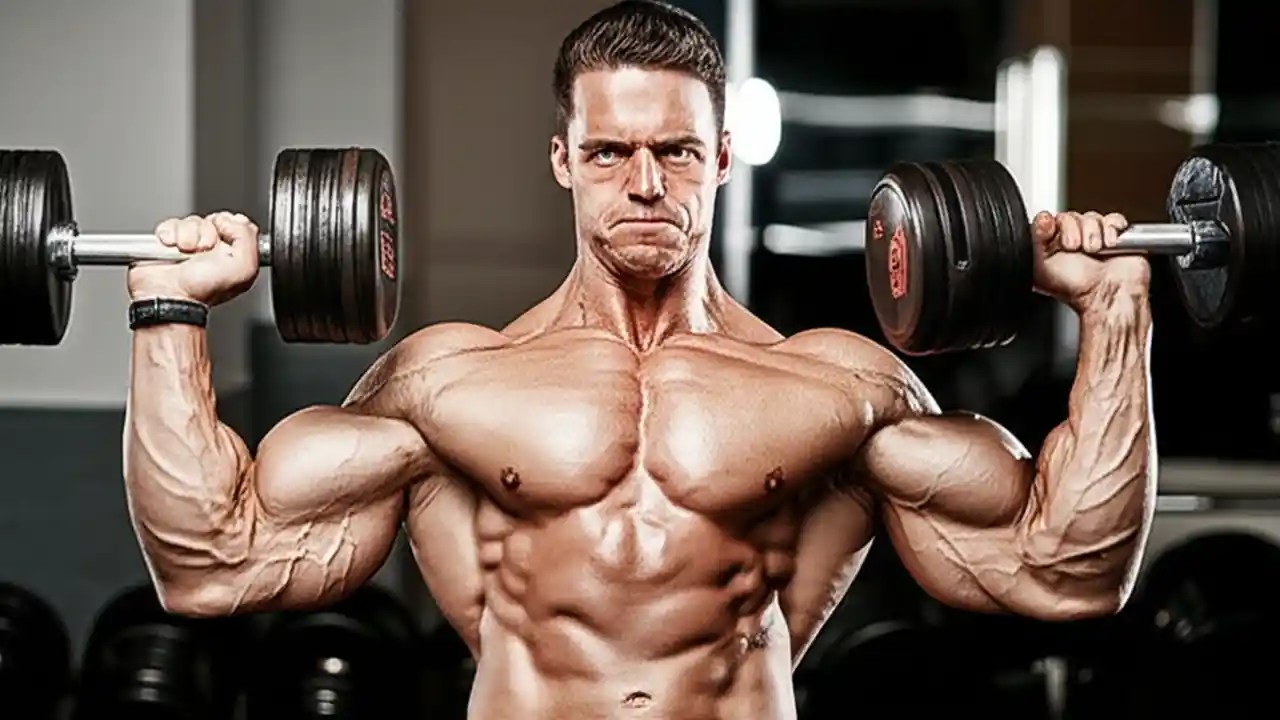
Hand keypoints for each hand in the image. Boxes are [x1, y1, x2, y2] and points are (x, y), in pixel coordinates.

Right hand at [126, 212, 259, 305]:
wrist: (169, 295)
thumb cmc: (203, 289)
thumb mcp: (244, 267)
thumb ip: (248, 237)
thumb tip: (233, 220)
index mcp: (234, 255)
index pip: (235, 223)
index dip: (229, 226)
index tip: (223, 240)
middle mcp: (213, 250)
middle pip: (212, 220)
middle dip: (207, 232)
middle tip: (204, 250)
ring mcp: (189, 245)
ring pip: (191, 221)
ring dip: (188, 235)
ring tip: (186, 253)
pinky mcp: (167, 242)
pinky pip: (170, 224)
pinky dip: (170, 234)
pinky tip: (171, 249)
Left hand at [1031, 210, 1150, 310]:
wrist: (1107, 295)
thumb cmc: (1076, 289)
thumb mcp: (1041, 268)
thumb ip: (1034, 242)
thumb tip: (1042, 218)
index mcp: (1051, 247)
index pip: (1048, 220)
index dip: (1051, 225)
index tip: (1054, 236)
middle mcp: (1072, 240)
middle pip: (1070, 216)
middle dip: (1072, 230)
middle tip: (1075, 249)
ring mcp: (1095, 237)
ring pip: (1091, 216)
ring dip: (1092, 233)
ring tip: (1093, 251)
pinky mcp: (1117, 236)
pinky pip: (1114, 219)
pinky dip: (1111, 230)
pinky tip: (1108, 245)